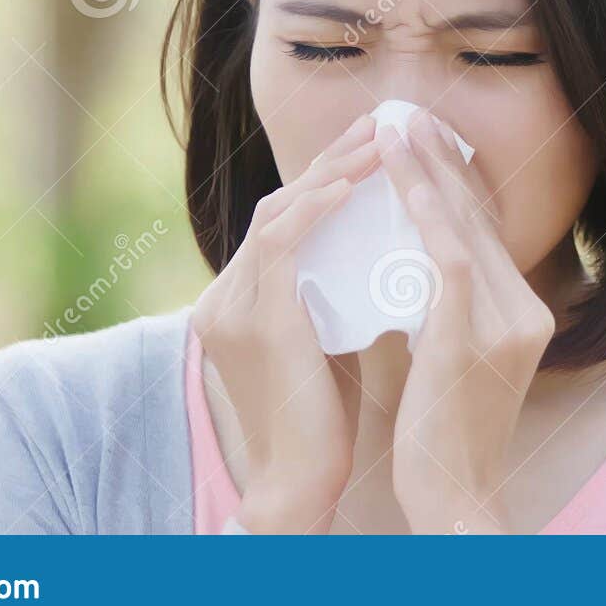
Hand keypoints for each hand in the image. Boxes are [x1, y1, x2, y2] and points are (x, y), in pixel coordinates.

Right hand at [190, 114, 381, 533]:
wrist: (299, 482)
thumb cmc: (323, 419)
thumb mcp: (326, 338)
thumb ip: (334, 293)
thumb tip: (380, 250)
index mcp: (240, 299)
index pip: (284, 220)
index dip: (327, 178)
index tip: (374, 147)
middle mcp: (225, 296)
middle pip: (278, 204)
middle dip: (332, 160)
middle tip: (380, 123)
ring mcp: (232, 306)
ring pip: (278, 212)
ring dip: (331, 172)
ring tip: (379, 141)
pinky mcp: (255, 319)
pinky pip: (282, 242)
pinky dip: (317, 208)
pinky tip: (353, 184)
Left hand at [377, 110, 554, 534]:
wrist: (453, 495)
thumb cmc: (438, 437)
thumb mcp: (447, 362)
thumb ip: (437, 314)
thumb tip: (396, 270)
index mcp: (524, 316)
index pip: (486, 235)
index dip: (454, 185)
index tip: (420, 146)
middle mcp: (527, 311)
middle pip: (480, 219)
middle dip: (441, 163)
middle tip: (405, 116)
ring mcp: (507, 321)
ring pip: (464, 225)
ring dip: (426, 170)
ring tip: (395, 127)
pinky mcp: (474, 333)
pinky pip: (448, 252)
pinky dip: (423, 206)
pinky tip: (397, 173)